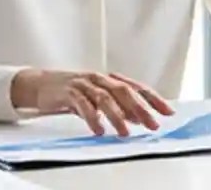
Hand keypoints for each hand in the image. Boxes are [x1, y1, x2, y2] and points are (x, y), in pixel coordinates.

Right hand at [11, 69, 174, 135]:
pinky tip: (99, 129)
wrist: (42, 84)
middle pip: (125, 91)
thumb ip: (119, 107)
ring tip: (125, 132)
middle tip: (152, 125)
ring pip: (105, 97)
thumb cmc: (74, 92)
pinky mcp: (69, 91)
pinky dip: (92, 117)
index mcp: (110, 80)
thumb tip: (140, 119)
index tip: (168, 112)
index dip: (154, 99)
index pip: (137, 88)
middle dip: (140, 109)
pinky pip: (82, 104)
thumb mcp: (99, 99)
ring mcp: (84, 83)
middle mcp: (100, 79)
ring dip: (117, 116)